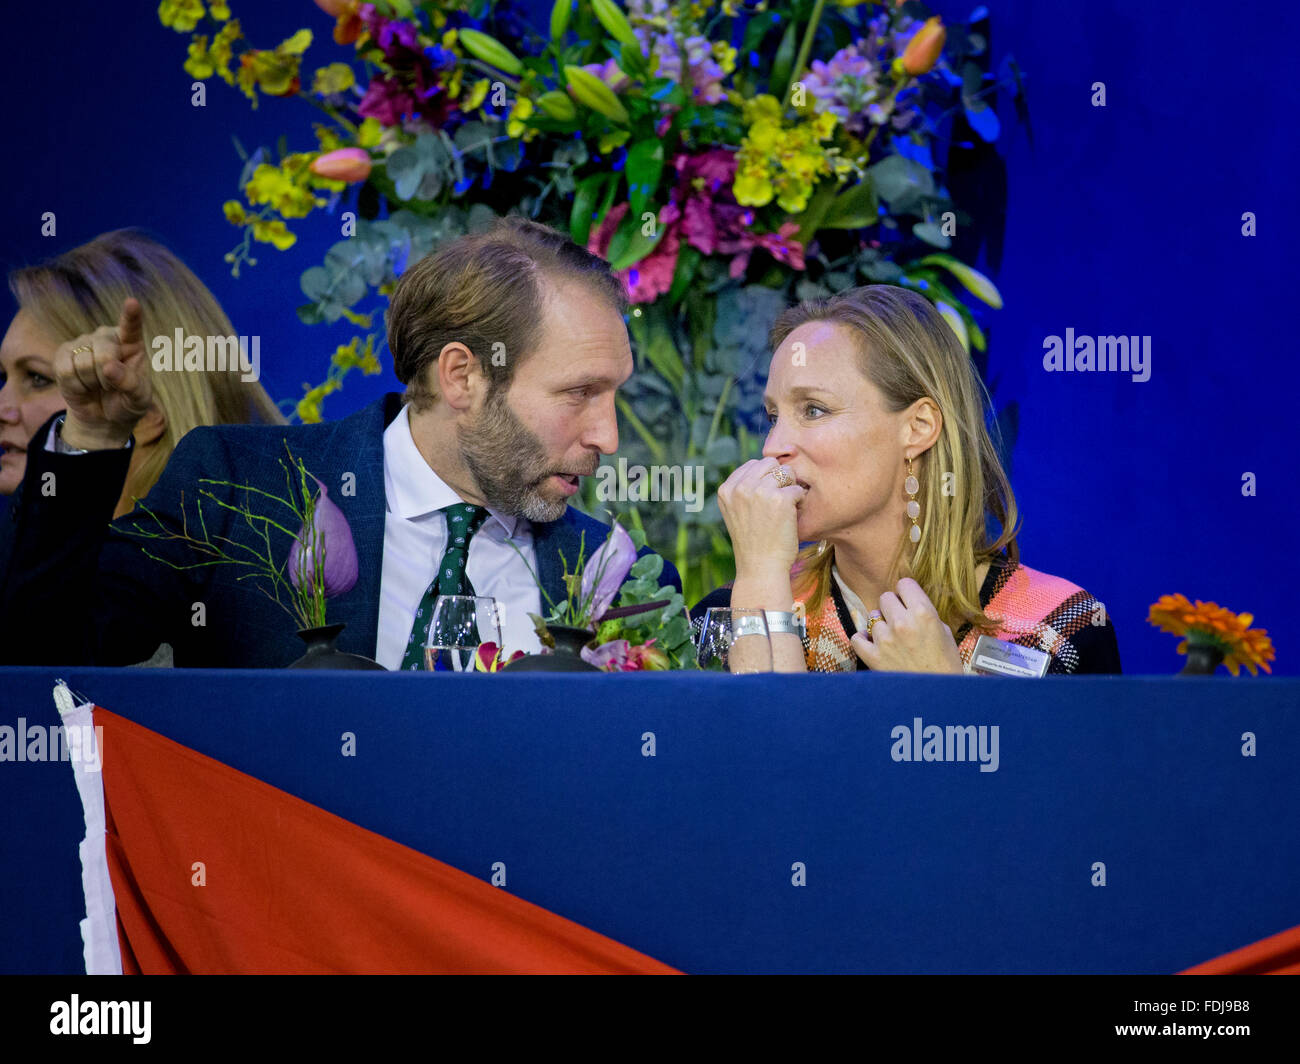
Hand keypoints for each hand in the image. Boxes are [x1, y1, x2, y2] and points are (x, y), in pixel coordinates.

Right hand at [54, 298, 151, 449]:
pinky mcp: (63, 353)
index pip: (132, 326)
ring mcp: (84, 342)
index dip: (131, 315)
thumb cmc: (127, 401)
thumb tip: (109, 367)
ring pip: (84, 364)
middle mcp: (107, 336)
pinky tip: (82, 385)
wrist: (103, 415)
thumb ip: (130, 383)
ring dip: (92, 383)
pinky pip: (66, 370)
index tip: (132, 303)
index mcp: (132, 342)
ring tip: (98, 385)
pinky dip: (76, 385)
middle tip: (112, 386)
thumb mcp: (138, 398)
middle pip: (104, 354)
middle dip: (107, 378)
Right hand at [716, 457, 805, 578]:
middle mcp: (740, 488)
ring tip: (785, 509)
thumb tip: (763, 466)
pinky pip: (798, 489)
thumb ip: (741, 490)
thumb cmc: (753, 542)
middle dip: (778, 479)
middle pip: (769, 463)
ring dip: (790, 488)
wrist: (760, 568)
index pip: (752, 465)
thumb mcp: (735, 512)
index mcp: (726, 490)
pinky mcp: (780, 499)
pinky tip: (791, 518)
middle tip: (779, 502)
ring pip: (786, 472)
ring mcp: (759, 492)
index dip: (764, 479)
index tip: (766, 500)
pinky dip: (800, 502)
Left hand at [850, 577, 963, 673]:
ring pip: (873, 617)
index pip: (904, 583)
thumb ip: (924, 614)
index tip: (906, 599)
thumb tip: (908, 604)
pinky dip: (863, 640)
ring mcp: (885, 640)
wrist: (937, 695)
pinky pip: (857, 638)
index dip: (906, 592)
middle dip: (892, 606)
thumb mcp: (944, 632)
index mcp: (924, 613)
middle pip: (885, 597)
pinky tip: (872, 644)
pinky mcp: (873, 656)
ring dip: (881, 625)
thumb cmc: (945, 665)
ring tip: (892, 639)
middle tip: (899, 619)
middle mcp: (902, 623)